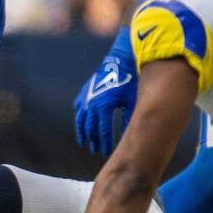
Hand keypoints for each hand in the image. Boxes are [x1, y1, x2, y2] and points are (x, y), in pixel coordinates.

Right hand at [74, 29, 136, 154]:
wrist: (121, 60)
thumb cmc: (131, 81)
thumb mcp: (133, 101)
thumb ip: (130, 120)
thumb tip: (131, 138)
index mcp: (104, 106)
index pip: (103, 130)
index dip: (105, 143)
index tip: (107, 152)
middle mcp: (92, 103)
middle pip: (90, 128)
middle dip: (93, 141)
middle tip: (97, 150)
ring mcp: (86, 97)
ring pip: (81, 120)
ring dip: (83, 133)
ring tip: (85, 143)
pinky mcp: (85, 92)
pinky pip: (79, 109)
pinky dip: (80, 119)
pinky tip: (82, 125)